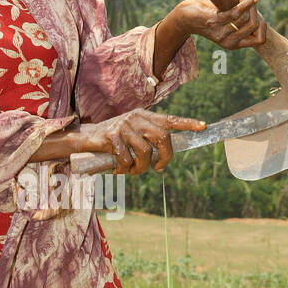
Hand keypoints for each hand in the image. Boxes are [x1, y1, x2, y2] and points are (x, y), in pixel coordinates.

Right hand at [76, 109, 205, 175]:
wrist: (85, 138)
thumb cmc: (113, 140)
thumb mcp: (132, 134)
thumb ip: (147, 139)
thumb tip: (163, 160)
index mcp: (144, 116)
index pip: (170, 119)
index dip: (187, 123)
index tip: (203, 127)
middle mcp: (136, 118)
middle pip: (163, 137)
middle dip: (165, 157)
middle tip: (158, 168)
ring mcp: (124, 126)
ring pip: (145, 152)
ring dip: (140, 168)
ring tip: (131, 171)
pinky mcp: (111, 137)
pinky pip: (126, 159)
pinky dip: (124, 170)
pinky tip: (117, 170)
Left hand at [176, 0, 266, 49]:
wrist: (185, 17)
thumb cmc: (208, 14)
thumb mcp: (229, 12)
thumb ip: (244, 4)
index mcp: (234, 44)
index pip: (259, 40)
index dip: (264, 26)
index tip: (258, 12)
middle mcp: (229, 42)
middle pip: (254, 26)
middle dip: (256, 8)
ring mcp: (222, 33)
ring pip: (246, 18)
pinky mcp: (215, 22)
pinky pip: (236, 13)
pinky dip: (246, 3)